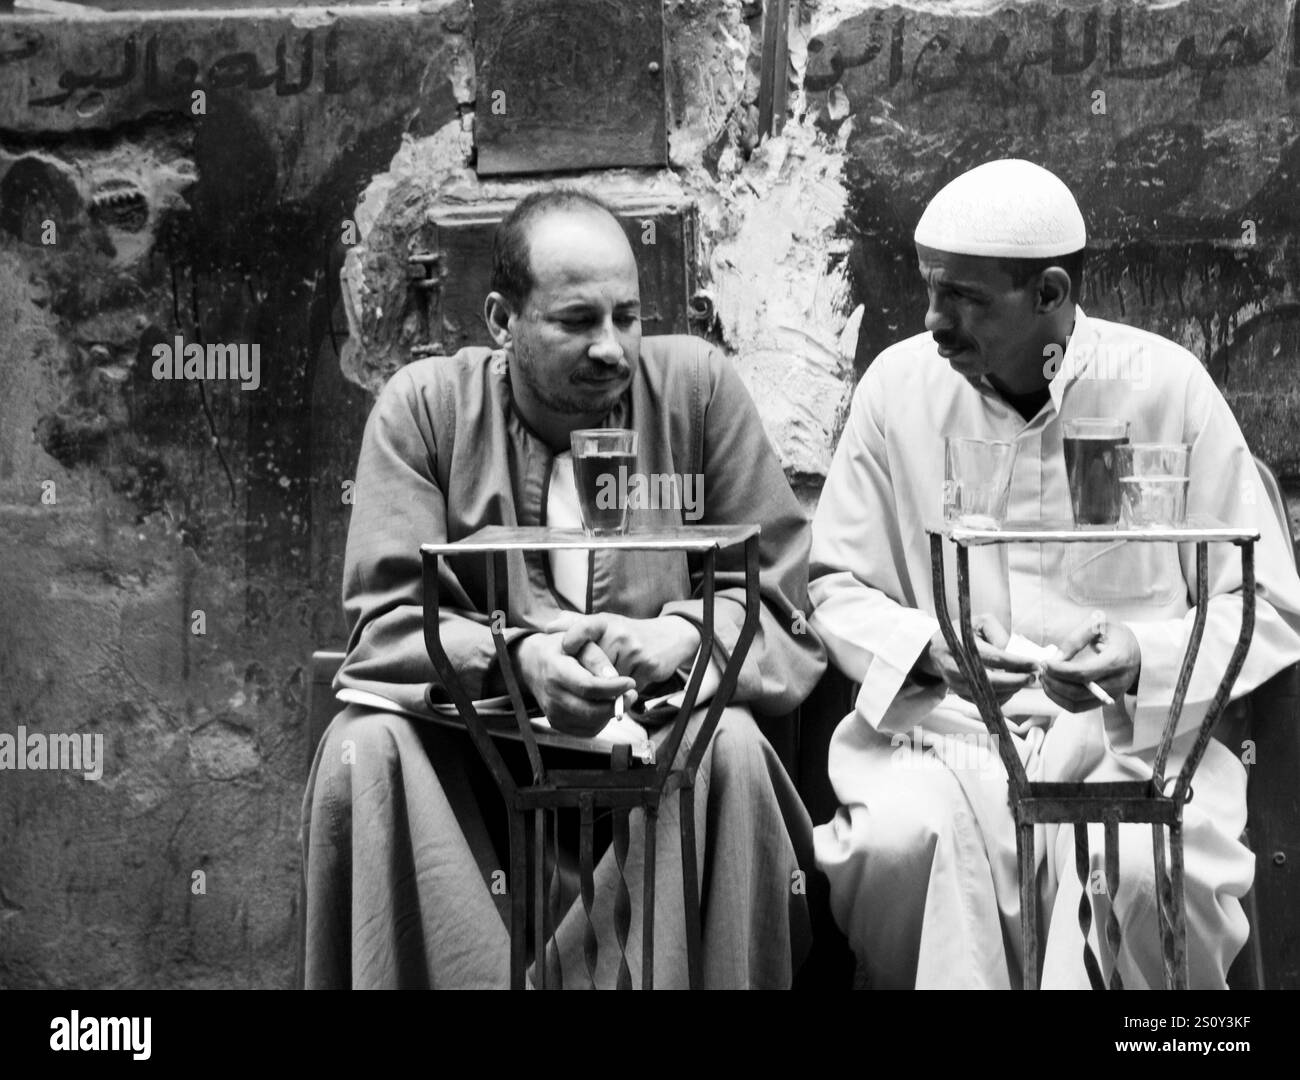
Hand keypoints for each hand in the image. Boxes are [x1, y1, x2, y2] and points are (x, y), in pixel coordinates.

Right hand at [511, 632, 636, 736]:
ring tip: (619, 696)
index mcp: (555, 671)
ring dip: (610, 712)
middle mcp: (552, 696)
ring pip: (591, 723)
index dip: (613, 687)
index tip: (630, 682)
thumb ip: (596, 657)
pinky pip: (587, 729)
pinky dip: (601, 720)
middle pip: (590, 711)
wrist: (533, 664)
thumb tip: (614, 677)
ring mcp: (553, 713)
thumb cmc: (560, 649)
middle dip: (616, 705)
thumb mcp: (577, 642)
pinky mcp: (558, 724)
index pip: (588, 686)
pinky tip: (604, 705)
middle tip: (632, 694)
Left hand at [548, 613, 702, 691]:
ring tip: (616, 678)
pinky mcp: (648, 665)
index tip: (565, 649)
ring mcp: (634, 649)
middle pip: (593, 666)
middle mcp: (618, 633)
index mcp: (605, 622)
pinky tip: (631, 682)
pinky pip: (628, 688)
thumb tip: (549, 627)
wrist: (669, 637)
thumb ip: (576, 625)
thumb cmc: (629, 634)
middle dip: (592, 675)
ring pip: (610, 681)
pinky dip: (626, 691)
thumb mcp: (605, 624)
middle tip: (591, 678)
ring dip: (610, 687)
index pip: (582, 627)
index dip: (571, 638)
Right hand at [916, 614, 1036, 704]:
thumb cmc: (962, 633)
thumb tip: (1011, 652)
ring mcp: (957, 685)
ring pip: (991, 695)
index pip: (994, 658)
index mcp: (960, 646)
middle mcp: (956, 668)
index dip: (1017, 663)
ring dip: (1012, 689)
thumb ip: (998, 633)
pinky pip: (987, 701)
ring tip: (1023, 679)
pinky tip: (1011, 686)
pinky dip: (1003, 696)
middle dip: (1017, 681)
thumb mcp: (979, 622)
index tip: (1035, 663)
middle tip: (1034, 677)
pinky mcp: (961, 695)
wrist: (936, 650)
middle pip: (992, 682)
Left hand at [1040, 614, 1140, 712]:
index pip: (1083, 674)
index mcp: (1116, 661)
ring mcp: (1111, 695)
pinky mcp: (1104, 701)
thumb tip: (1056, 658)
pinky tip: (1053, 686)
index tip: (1045, 663)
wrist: (1139, 651)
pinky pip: (1078, 707)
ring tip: (1044, 677)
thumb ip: (1076, 639)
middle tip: (1042, 669)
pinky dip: (1061, 700)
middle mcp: (1116, 682)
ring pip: (1076, 703)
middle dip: (1054, 682)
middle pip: (1077, 692)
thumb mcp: (1099, 625)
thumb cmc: (1116, 635)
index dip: (1060, 671)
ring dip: (1054, 693)